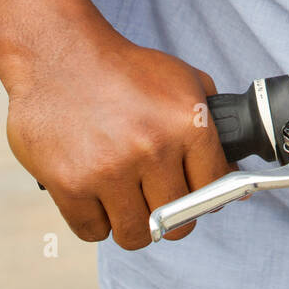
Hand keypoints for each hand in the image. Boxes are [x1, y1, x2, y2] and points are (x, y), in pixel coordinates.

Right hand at [6, 30, 231, 247]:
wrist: (58, 54)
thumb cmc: (122, 70)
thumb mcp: (181, 79)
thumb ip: (209, 123)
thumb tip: (229, 172)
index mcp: (187, 123)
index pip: (215, 190)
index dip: (206, 197)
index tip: (194, 193)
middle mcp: (153, 148)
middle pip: (178, 223)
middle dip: (169, 216)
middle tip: (155, 198)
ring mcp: (110, 169)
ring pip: (136, 235)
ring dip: (131, 223)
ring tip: (124, 197)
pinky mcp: (71, 184)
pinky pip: (93, 232)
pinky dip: (95, 220)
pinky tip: (95, 193)